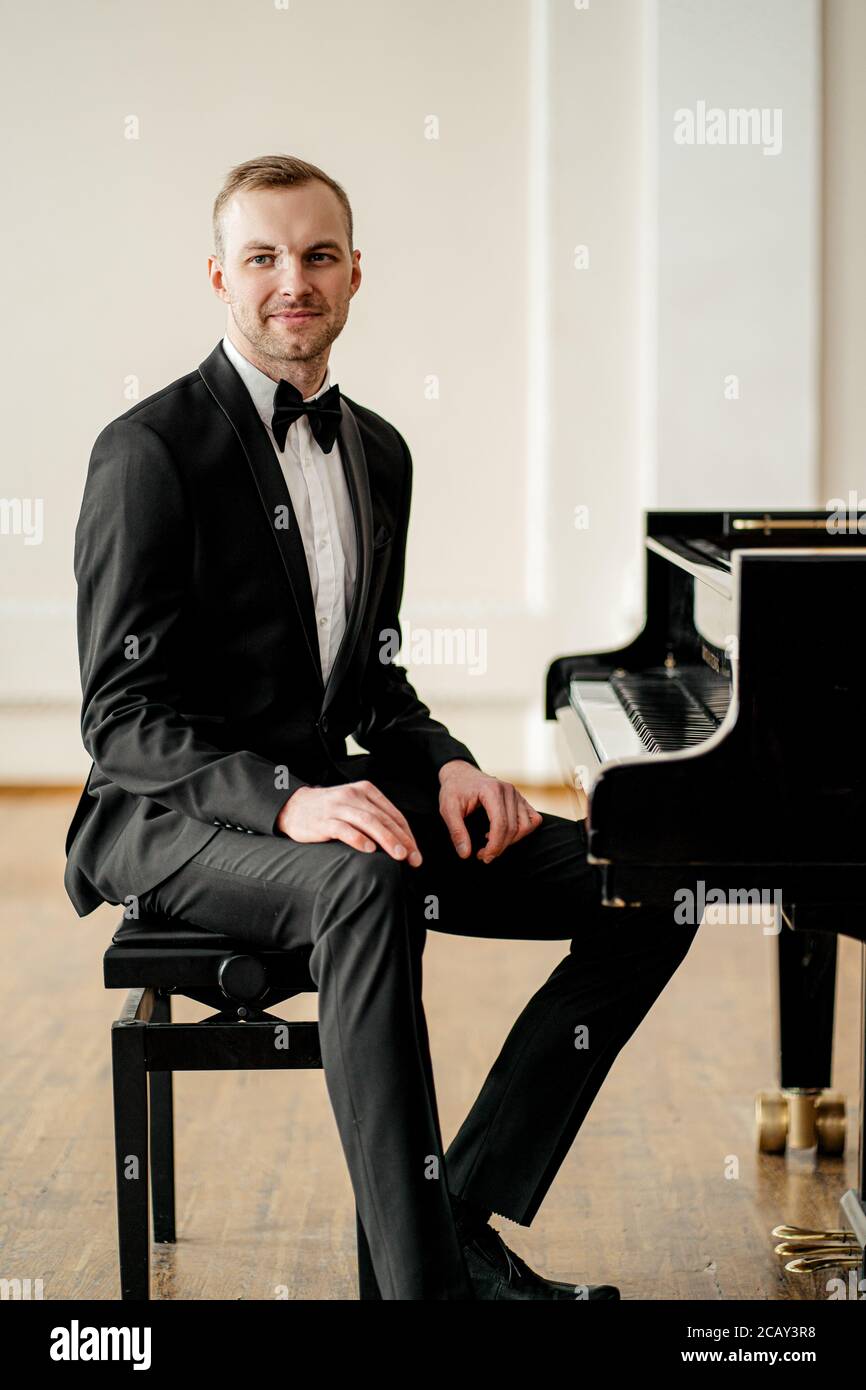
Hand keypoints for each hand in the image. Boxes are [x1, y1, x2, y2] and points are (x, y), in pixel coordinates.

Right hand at [276, 780, 422, 864]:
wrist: (295, 806)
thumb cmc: (330, 811)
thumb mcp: (355, 805)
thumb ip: (375, 816)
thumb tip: (402, 840)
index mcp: (366, 790)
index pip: (393, 814)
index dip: (407, 834)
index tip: (416, 853)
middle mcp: (353, 796)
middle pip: (384, 819)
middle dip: (402, 840)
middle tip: (414, 859)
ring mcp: (338, 807)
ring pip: (368, 822)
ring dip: (386, 839)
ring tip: (399, 856)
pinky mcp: (324, 821)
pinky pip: (344, 829)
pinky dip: (358, 839)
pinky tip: (369, 850)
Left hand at [437, 760, 542, 862]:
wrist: (460, 774)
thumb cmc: (454, 790)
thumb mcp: (447, 809)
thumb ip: (456, 832)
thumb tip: (465, 854)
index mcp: (491, 790)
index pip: (501, 824)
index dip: (494, 846)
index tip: (483, 857)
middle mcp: (508, 790)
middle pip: (513, 828)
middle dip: (499, 847)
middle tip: (483, 855)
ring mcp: (517, 794)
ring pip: (526, 825)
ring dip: (512, 840)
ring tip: (493, 843)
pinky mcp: (521, 799)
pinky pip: (533, 819)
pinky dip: (523, 831)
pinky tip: (505, 833)